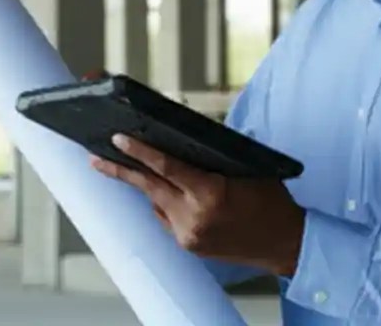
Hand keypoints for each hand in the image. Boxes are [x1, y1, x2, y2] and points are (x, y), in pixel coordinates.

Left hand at [90, 134, 305, 275]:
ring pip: (156, 203)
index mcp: (210, 193)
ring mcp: (189, 235)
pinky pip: (166, 218)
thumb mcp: (248, 168)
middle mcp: (194, 216)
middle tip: (96, 158)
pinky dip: (164, 203)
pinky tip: (165, 193)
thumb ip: (216, 155)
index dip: (139, 151)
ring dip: (147, 186)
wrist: (284, 242)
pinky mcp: (189, 246)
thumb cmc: (271, 200)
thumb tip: (184, 136)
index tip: (118, 139)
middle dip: (120, 171)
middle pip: (148, 187)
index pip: (166, 167)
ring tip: (126, 168)